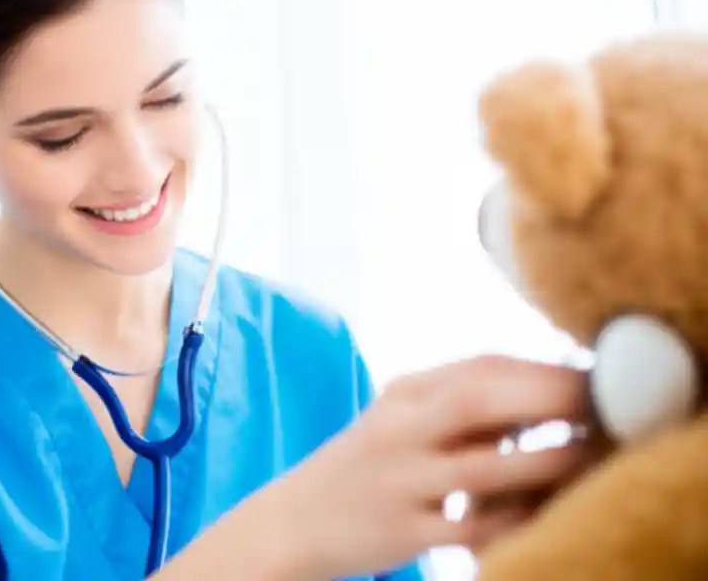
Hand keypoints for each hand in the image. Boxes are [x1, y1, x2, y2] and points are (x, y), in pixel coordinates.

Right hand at [261, 354, 599, 579]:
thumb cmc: (368, 466)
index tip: (596, 376)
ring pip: (484, 467)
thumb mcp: (401, 419)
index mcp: (403, 395)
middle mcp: (398, 430)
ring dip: (547, 461)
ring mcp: (399, 481)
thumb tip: (555, 387)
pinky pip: (472, 526)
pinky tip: (544, 511)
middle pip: (478, 400)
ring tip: (589, 457)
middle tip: (605, 406)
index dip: (543, 370)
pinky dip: (515, 518)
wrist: (293, 521)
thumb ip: (461, 403)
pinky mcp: (401, 531)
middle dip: (549, 397)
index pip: (479, 368)